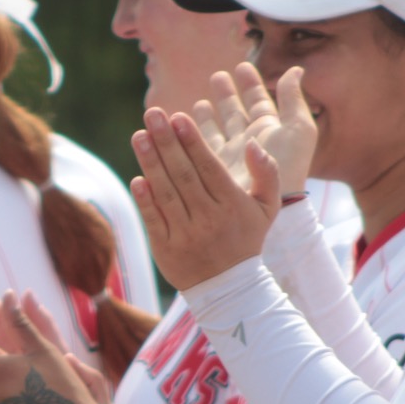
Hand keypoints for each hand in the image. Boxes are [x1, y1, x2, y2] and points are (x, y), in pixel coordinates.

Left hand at [131, 103, 280, 290]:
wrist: (230, 289)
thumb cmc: (246, 239)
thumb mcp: (267, 208)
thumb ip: (266, 173)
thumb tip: (253, 143)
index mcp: (232, 205)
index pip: (209, 166)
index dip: (192, 141)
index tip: (177, 117)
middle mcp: (209, 218)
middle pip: (184, 174)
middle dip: (166, 142)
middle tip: (152, 114)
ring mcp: (186, 234)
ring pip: (166, 193)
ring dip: (150, 163)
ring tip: (138, 135)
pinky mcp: (167, 249)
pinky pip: (154, 220)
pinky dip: (145, 199)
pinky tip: (137, 177)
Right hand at [187, 64, 315, 196]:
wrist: (265, 203)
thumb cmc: (287, 166)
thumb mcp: (298, 129)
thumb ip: (293, 98)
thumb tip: (296, 69)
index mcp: (269, 130)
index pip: (259, 101)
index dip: (252, 83)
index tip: (242, 66)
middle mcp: (248, 142)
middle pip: (236, 113)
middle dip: (226, 94)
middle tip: (217, 76)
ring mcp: (230, 156)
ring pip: (216, 129)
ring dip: (207, 114)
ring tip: (200, 102)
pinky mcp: (212, 169)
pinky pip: (200, 147)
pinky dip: (190, 133)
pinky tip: (180, 122)